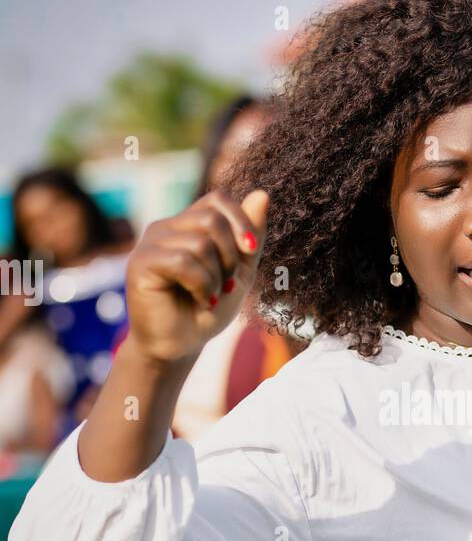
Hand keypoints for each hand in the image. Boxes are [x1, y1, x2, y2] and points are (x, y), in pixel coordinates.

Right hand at [124, 189, 267, 362]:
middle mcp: (166, 227)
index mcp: (187, 224)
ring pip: (200, 243)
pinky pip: (183, 262)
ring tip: (210, 297)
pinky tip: (200, 301)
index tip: (250, 251)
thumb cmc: (208, 309)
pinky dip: (202, 286)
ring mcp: (150, 243)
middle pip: (212, 220)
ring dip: (216, 278)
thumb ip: (250, 236)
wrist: (181, 346)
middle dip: (230, 256)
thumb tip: (262, 194)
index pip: (217, 199)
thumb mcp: (240, 271)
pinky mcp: (140, 263)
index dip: (240, 220)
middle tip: (228, 286)